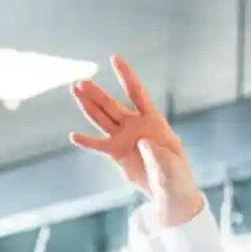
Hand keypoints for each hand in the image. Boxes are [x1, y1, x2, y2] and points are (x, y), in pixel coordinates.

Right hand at [69, 55, 204, 226]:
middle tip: (80, 82)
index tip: (114, 58)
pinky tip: (73, 136)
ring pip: (102, 119)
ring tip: (75, 92)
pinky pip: (99, 146)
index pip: (137, 93)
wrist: (170, 192)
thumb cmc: (177, 175)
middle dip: (96, 94)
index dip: (126, 75)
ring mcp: (124, 138)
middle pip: (112, 105)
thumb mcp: (172, 165)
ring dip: (88, 106)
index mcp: (153, 121)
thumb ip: (158, 153)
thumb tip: (143, 142)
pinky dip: (86, 142)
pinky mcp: (117, 153)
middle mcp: (135, 125)